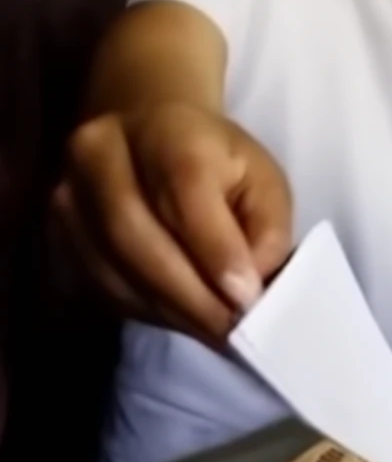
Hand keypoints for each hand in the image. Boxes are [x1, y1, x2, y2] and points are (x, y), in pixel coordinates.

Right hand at [54, 103, 292, 345]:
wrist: (146, 132)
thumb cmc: (216, 161)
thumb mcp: (263, 179)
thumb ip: (267, 227)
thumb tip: (250, 285)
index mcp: (163, 129)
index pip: (183, 185)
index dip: (215, 247)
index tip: (247, 296)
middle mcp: (100, 155)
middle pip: (134, 234)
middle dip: (189, 294)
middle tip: (231, 330)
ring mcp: (66, 195)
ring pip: (112, 268)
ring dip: (168, 310)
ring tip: (212, 332)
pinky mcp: (54, 235)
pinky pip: (96, 286)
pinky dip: (144, 311)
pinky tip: (179, 320)